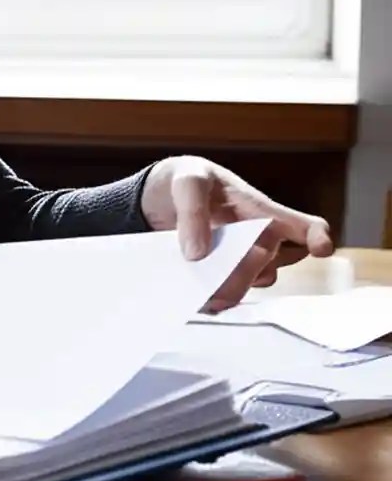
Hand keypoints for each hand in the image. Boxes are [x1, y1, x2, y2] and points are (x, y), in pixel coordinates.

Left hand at [140, 155, 334, 311]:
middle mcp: (258, 239)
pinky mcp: (216, 275)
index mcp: (261, 212)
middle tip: (219, 269)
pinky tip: (194, 295)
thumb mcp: (187, 183)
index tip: (321, 248)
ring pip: (248, 284)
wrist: (159, 196)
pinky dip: (210, 298)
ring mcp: (238, 260)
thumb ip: (192, 211)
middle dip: (248, 272)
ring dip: (229, 289)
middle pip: (271, 266)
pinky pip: (223, 295)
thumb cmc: (188, 181)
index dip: (317, 238)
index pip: (303, 226)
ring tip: (202, 284)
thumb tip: (198, 253)